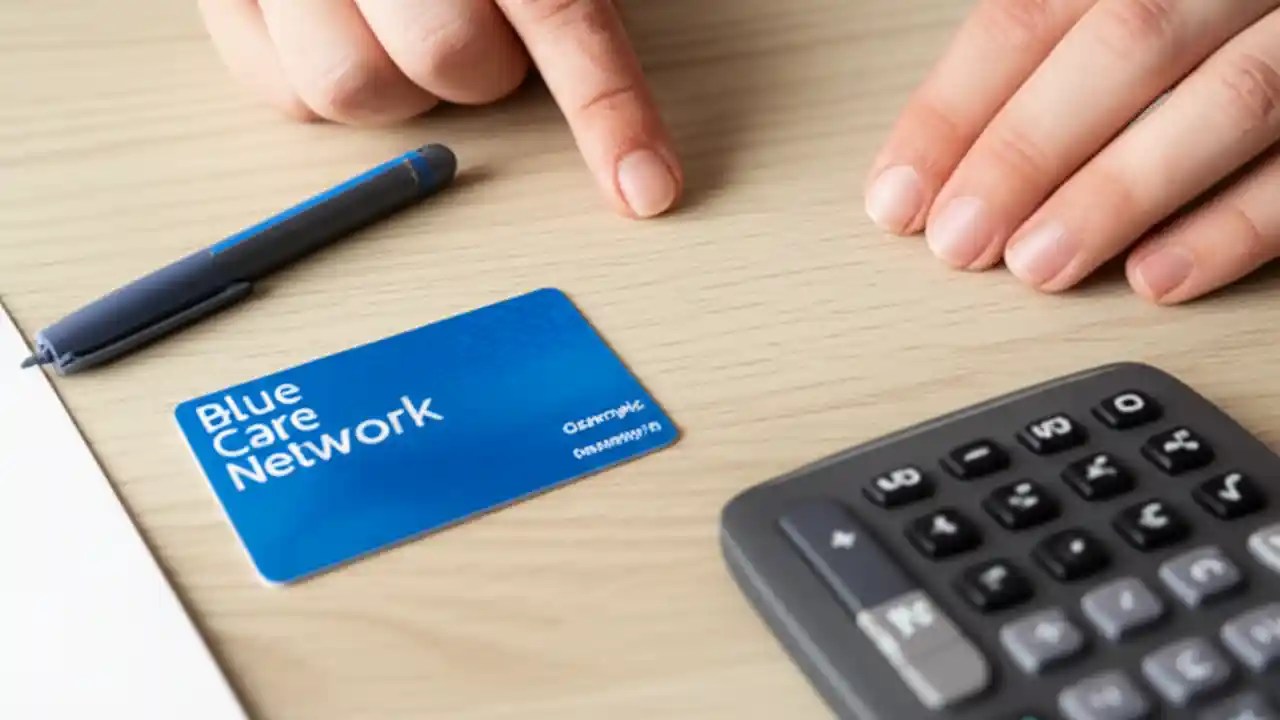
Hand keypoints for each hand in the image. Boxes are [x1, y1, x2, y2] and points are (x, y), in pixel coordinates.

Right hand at [198, 0, 681, 218]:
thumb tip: (622, 92)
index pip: (557, 10)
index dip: (607, 106)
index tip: (644, 185)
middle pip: (450, 58)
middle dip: (485, 69)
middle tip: (482, 27)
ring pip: (355, 90)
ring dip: (403, 86)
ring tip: (402, 25)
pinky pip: (287, 94)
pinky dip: (329, 88)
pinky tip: (347, 33)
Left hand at [865, 1, 1279, 303]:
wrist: (1279, 16)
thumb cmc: (1190, 23)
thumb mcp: (1113, 11)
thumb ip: (1045, 55)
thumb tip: (937, 162)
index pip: (1028, 12)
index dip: (954, 109)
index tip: (899, 195)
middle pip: (1124, 45)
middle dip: (1026, 152)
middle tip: (961, 239)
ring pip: (1228, 102)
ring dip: (1118, 195)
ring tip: (1039, 265)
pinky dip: (1233, 229)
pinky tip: (1155, 276)